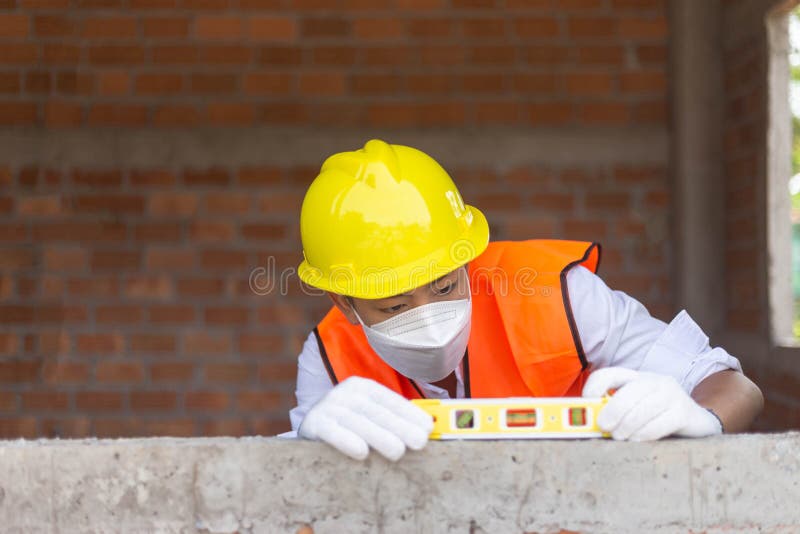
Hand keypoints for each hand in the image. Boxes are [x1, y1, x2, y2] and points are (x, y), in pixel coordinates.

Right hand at [297, 376, 433, 460]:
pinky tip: (361, 452)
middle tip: (420, 442)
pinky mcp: (313, 423)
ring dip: (380, 437)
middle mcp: (345, 393)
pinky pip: (331, 432)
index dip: (410, 414)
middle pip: (377, 411)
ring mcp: (328, 406)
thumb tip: (427, 431)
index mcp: (363, 388)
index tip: (428, 428)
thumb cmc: (348, 429)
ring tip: (398, 452)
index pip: (390, 400)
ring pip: (357, 421)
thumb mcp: (369, 420)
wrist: (309, 434)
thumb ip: (392, 422)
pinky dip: (347, 441)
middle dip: (401, 427)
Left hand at [582, 367, 721, 440]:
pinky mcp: (684, 412)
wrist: (697, 421)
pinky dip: (644, 433)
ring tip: (620, 437)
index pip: (609, 374)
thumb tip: (588, 423)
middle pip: (628, 391)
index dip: (593, 387)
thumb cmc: (656, 416)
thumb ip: (613, 411)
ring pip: (644, 408)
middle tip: (604, 427)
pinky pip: (660, 423)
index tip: (586, 403)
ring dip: (628, 426)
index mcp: (636, 377)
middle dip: (612, 410)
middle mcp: (654, 381)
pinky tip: (636, 440)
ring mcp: (671, 395)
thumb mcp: (634, 409)